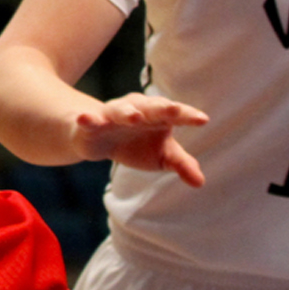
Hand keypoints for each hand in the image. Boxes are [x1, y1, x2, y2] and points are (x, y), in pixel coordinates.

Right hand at [71, 93, 207, 185]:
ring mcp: (114, 114)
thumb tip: (200, 182)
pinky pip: (91, 119)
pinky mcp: (93, 122)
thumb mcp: (162, 156)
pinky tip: (85, 118)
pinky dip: (88, 118)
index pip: (176, 114)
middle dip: (162, 107)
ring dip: (128, 112)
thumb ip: (181, 165)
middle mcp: (138, 109)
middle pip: (152, 106)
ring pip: (121, 110)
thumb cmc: (138, 145)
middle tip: (174, 111)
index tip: (203, 120)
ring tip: (135, 118)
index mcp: (159, 116)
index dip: (189, 116)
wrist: (100, 141)